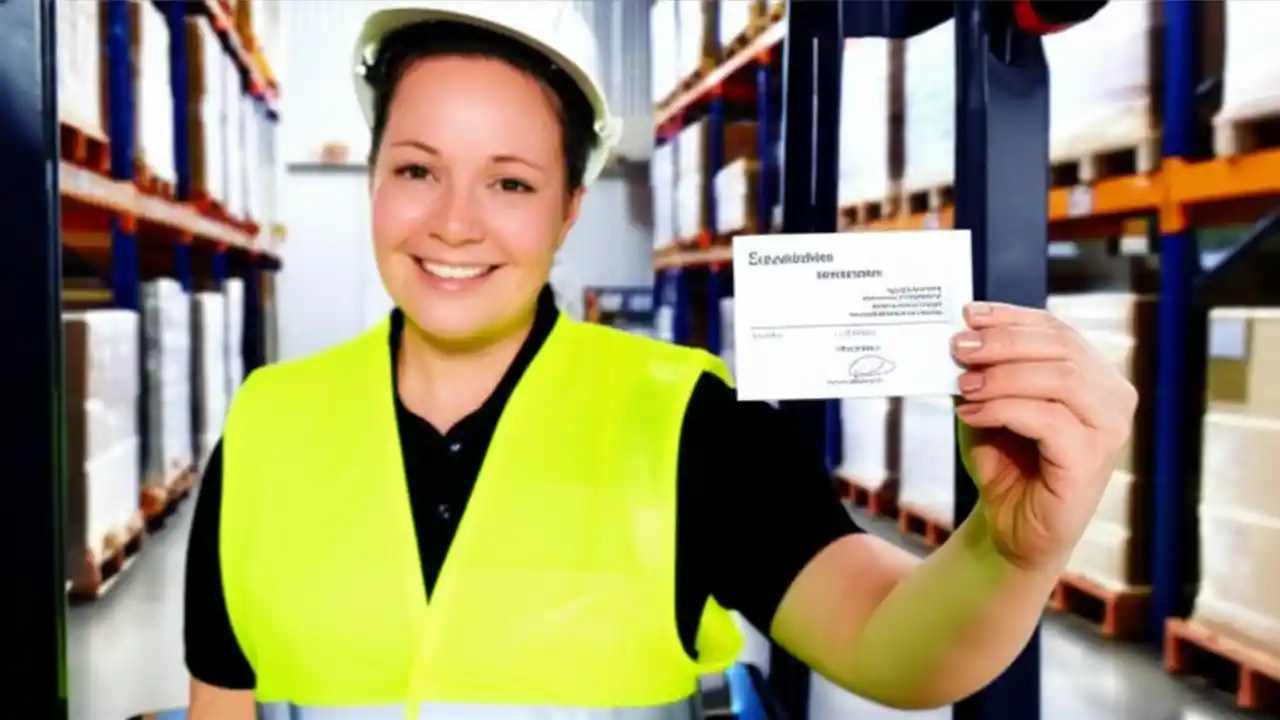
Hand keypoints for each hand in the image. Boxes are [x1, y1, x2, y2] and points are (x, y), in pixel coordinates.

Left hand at [950, 301, 1137, 572]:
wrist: (1011, 527)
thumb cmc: (1006, 462)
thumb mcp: (989, 404)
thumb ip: (985, 370)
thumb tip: (964, 334)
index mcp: (1094, 376)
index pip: (1057, 331)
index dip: (1012, 318)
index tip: (970, 314)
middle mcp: (1113, 398)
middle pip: (1060, 348)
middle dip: (1003, 342)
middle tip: (959, 347)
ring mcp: (1109, 430)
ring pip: (1059, 378)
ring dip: (1002, 375)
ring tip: (963, 384)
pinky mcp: (1091, 460)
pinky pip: (1047, 419)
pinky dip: (1002, 409)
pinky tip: (970, 413)